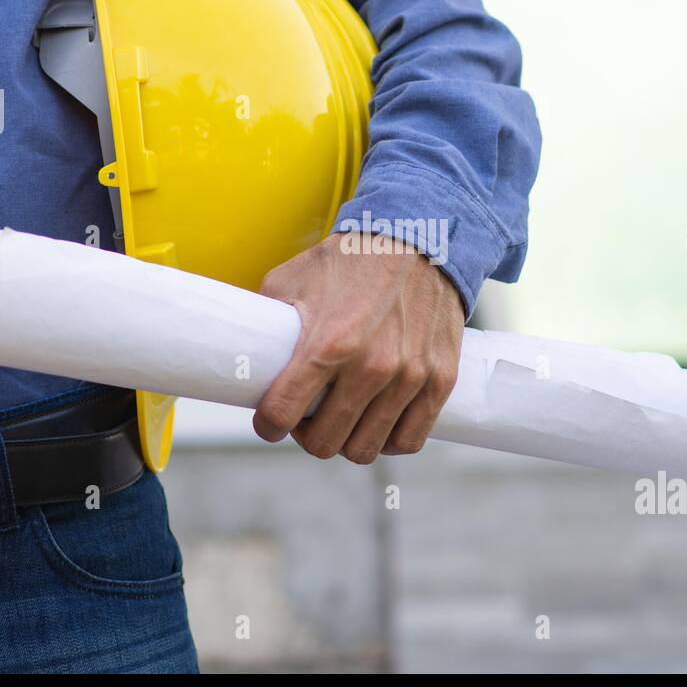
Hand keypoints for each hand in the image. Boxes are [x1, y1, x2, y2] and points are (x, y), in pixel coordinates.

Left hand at [253, 233, 464, 463]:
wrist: (419, 238)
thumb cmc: (352, 260)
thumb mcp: (293, 281)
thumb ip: (269, 323)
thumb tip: (246, 355)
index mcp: (328, 344)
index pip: (282, 414)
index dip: (268, 424)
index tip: (270, 420)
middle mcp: (371, 366)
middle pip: (325, 442)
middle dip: (307, 435)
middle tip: (307, 416)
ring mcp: (410, 377)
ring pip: (365, 448)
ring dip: (346, 440)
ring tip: (341, 418)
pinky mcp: (440, 380)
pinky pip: (409, 439)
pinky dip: (388, 440)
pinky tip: (376, 423)